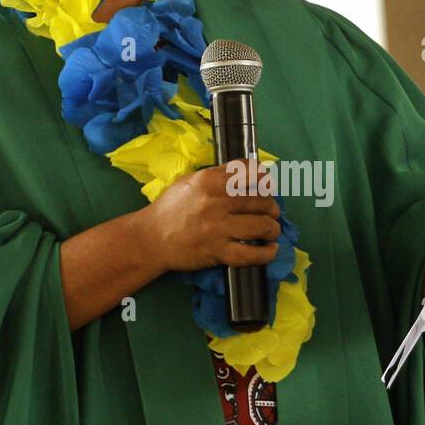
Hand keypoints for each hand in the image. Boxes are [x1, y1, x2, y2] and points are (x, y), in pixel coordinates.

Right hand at [141, 160, 281, 273]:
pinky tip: (270, 250)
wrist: (151, 238)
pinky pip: (251, 254)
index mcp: (210, 180)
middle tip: (271, 212)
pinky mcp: (217, 251)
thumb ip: (219, 174)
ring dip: (273, 228)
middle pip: (260, 201)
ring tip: (271, 230)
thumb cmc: (171, 208)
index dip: (266, 179)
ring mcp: (218, 228)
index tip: (268, 186)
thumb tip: (249, 171)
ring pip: (261, 226)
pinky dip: (266, 253)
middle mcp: (216, 202)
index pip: (251, 173)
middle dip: (272, 207)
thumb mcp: (191, 180)